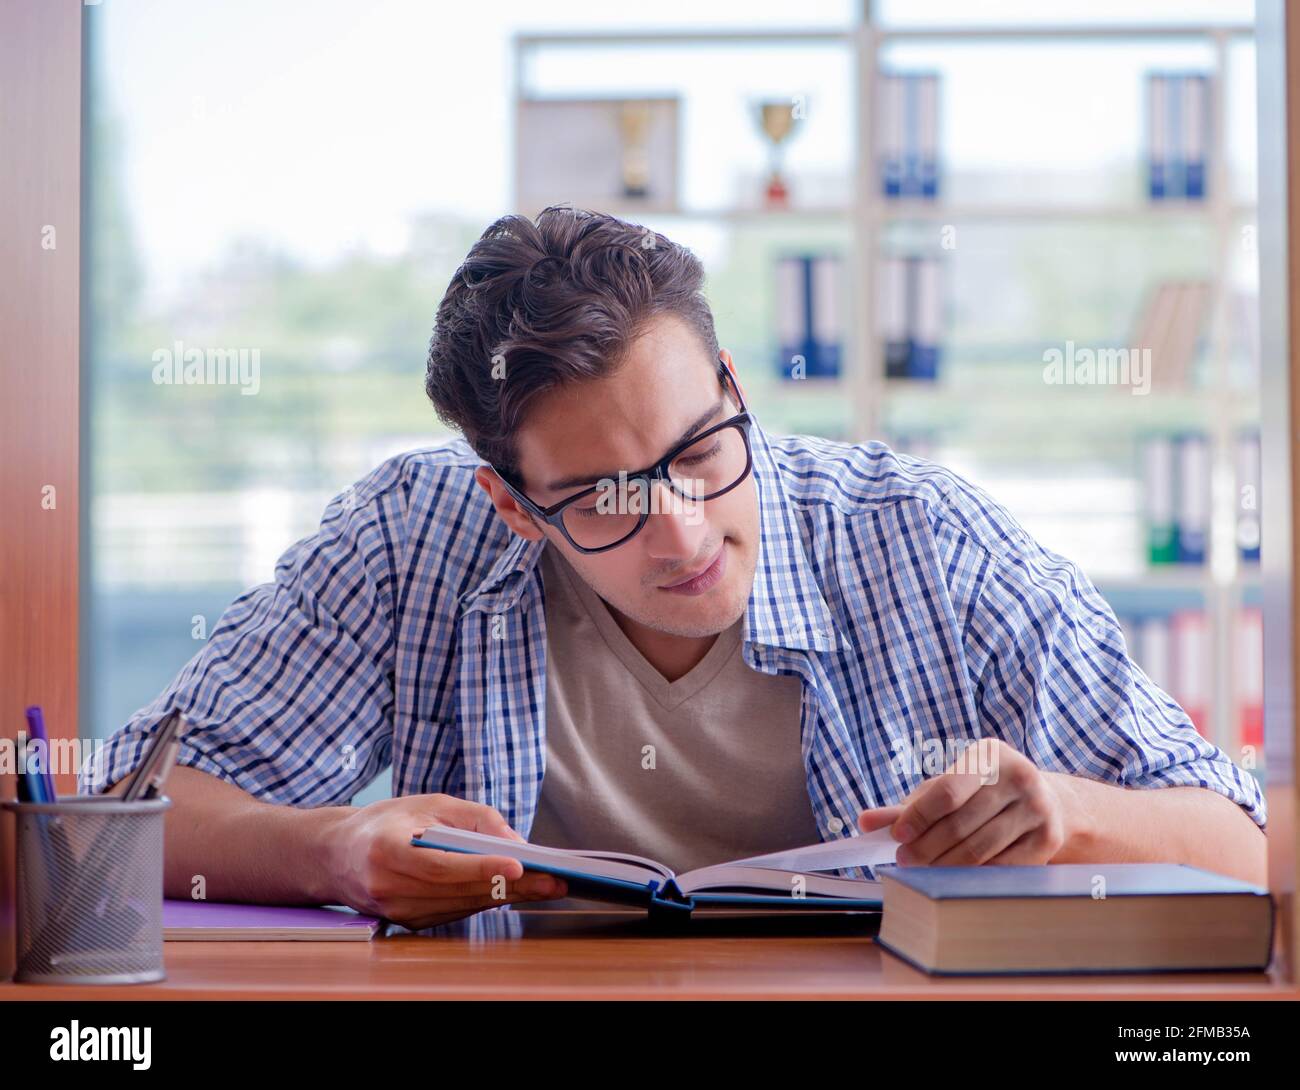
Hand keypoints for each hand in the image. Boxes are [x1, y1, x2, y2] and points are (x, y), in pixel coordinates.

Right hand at [327, 793, 566, 928]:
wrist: (337, 855)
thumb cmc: (386, 822)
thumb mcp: (428, 803)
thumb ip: (474, 818)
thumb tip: (515, 841)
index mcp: (386, 850)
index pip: (441, 865)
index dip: (481, 867)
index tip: (520, 863)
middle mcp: (388, 887)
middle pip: (459, 890)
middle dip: (511, 886)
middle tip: (553, 880)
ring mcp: (397, 911)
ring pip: (462, 906)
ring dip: (506, 897)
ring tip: (546, 885)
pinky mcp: (408, 923)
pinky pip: (456, 912)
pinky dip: (486, 901)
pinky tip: (514, 892)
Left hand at [858, 740, 1072, 865]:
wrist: (1042, 800)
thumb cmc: (980, 793)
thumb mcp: (947, 787)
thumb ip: (907, 805)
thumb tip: (864, 822)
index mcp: (990, 755)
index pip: (947, 791)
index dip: (919, 816)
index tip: (897, 836)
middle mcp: (1020, 777)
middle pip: (961, 824)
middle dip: (926, 846)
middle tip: (904, 860)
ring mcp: (1038, 808)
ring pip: (980, 849)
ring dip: (945, 865)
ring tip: (922, 869)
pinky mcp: (1048, 839)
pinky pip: (1001, 866)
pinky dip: (973, 875)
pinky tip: (954, 876)